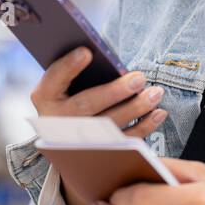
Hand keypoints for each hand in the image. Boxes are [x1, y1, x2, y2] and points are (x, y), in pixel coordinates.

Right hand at [30, 47, 166, 137]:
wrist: (67, 136)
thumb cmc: (71, 94)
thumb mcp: (66, 81)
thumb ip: (78, 68)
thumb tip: (101, 52)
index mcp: (45, 96)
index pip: (54, 78)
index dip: (69, 66)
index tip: (87, 52)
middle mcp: (57, 121)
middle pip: (87, 106)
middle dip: (115, 92)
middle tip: (139, 78)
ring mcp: (77, 140)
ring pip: (109, 125)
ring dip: (136, 109)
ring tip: (155, 92)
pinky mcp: (99, 152)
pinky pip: (125, 141)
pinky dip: (145, 127)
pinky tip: (159, 112)